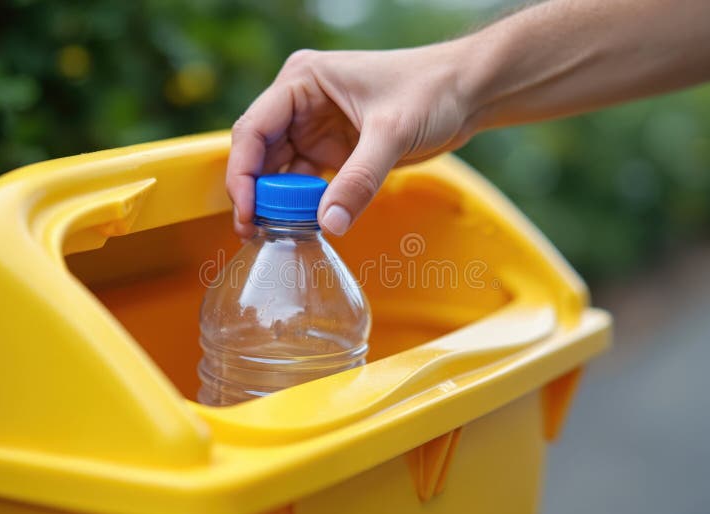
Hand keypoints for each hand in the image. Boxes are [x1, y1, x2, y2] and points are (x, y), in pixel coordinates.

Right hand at [226, 43, 475, 236]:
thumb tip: (330, 224)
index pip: (254, 129)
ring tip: (271, 236)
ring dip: (276, 203)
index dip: (243, 172)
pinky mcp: (333, 148)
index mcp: (303, 81)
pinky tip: (301, 226)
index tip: (247, 210)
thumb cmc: (431, 91)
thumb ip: (360, 179)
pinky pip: (305, 181)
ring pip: (280, 171)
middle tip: (253, 233)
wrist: (466, 92)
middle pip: (260, 153)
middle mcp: (301, 102)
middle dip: (255, 194)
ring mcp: (315, 126)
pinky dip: (302, 204)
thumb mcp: (393, 133)